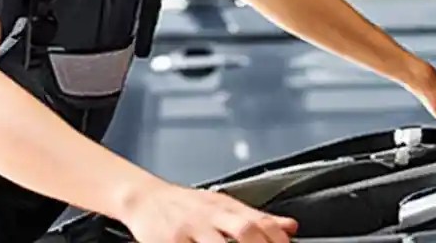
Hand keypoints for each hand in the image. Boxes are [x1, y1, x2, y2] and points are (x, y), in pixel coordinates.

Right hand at [118, 180, 297, 242]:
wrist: (145, 198)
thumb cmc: (185, 205)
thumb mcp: (222, 205)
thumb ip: (255, 218)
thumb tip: (290, 227)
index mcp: (227, 207)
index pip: (261, 221)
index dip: (279, 239)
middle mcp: (211, 216)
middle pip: (244, 230)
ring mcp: (190, 229)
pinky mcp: (171, 241)